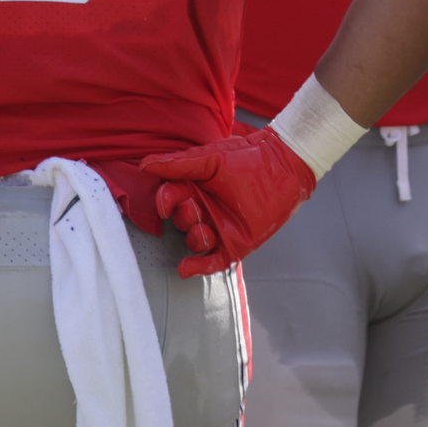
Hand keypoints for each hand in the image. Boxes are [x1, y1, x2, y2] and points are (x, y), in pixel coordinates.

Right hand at [142, 125, 316, 277]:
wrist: (283, 167)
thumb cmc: (247, 157)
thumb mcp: (210, 159)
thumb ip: (178, 164)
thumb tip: (145, 166)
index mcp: (195, 187)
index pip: (171, 198)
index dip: (165, 202)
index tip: (165, 204)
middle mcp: (205, 208)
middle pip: (182, 221)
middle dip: (184, 217)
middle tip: (196, 208)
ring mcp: (220, 227)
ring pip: (195, 241)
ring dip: (194, 237)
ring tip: (205, 228)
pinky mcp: (235, 244)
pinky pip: (212, 261)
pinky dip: (197, 267)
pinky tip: (184, 269)